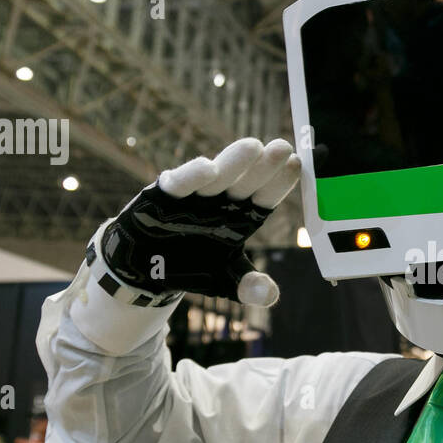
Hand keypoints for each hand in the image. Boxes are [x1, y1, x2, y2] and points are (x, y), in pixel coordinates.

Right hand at [100, 137, 299, 302]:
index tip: (296, 164)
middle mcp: (220, 202)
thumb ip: (248, 287)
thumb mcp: (225, 281)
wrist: (147, 268)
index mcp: (241, 217)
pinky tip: (207, 168)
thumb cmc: (193, 265)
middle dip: (264, 166)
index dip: (280, 183)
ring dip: (234, 163)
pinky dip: (191, 176)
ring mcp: (193, 196)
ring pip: (217, 177)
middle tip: (282, 146)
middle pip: (246, 183)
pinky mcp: (162, 196)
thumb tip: (270, 296)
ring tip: (253, 147)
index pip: (265, 198)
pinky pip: (178, 184)